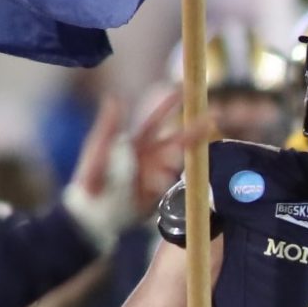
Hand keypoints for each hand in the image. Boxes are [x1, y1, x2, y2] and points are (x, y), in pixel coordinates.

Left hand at [63, 95, 213, 246]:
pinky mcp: (160, 194)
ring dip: (167, 166)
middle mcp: (149, 157)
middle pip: (178, 140)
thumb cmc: (92, 181)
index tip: (186, 89)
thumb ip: (108, 126)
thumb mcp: (98, 150)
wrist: (93, 217)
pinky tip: (145, 190)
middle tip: (215, 117)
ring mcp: (156, 175)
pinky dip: (159, 185)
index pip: (157, 119)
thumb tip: (115, 98)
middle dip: (196, 130)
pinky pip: (170, 186)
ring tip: (149, 177)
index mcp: (135, 143)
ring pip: (175, 164)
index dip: (171, 104)